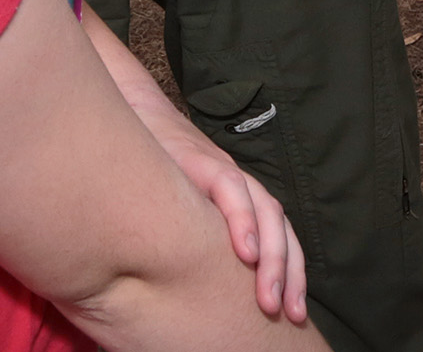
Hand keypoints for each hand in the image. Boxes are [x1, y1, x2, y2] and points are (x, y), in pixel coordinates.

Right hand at [80, 6, 310, 325]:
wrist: (129, 110)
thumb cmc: (145, 166)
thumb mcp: (174, 206)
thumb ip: (190, 236)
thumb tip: (190, 286)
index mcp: (238, 197)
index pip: (278, 234)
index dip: (290, 271)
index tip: (293, 312)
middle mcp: (238, 183)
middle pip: (280, 227)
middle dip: (289, 273)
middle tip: (291, 313)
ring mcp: (223, 169)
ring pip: (265, 212)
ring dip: (273, 257)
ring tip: (271, 299)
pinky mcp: (201, 160)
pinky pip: (231, 190)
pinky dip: (242, 220)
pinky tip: (245, 251)